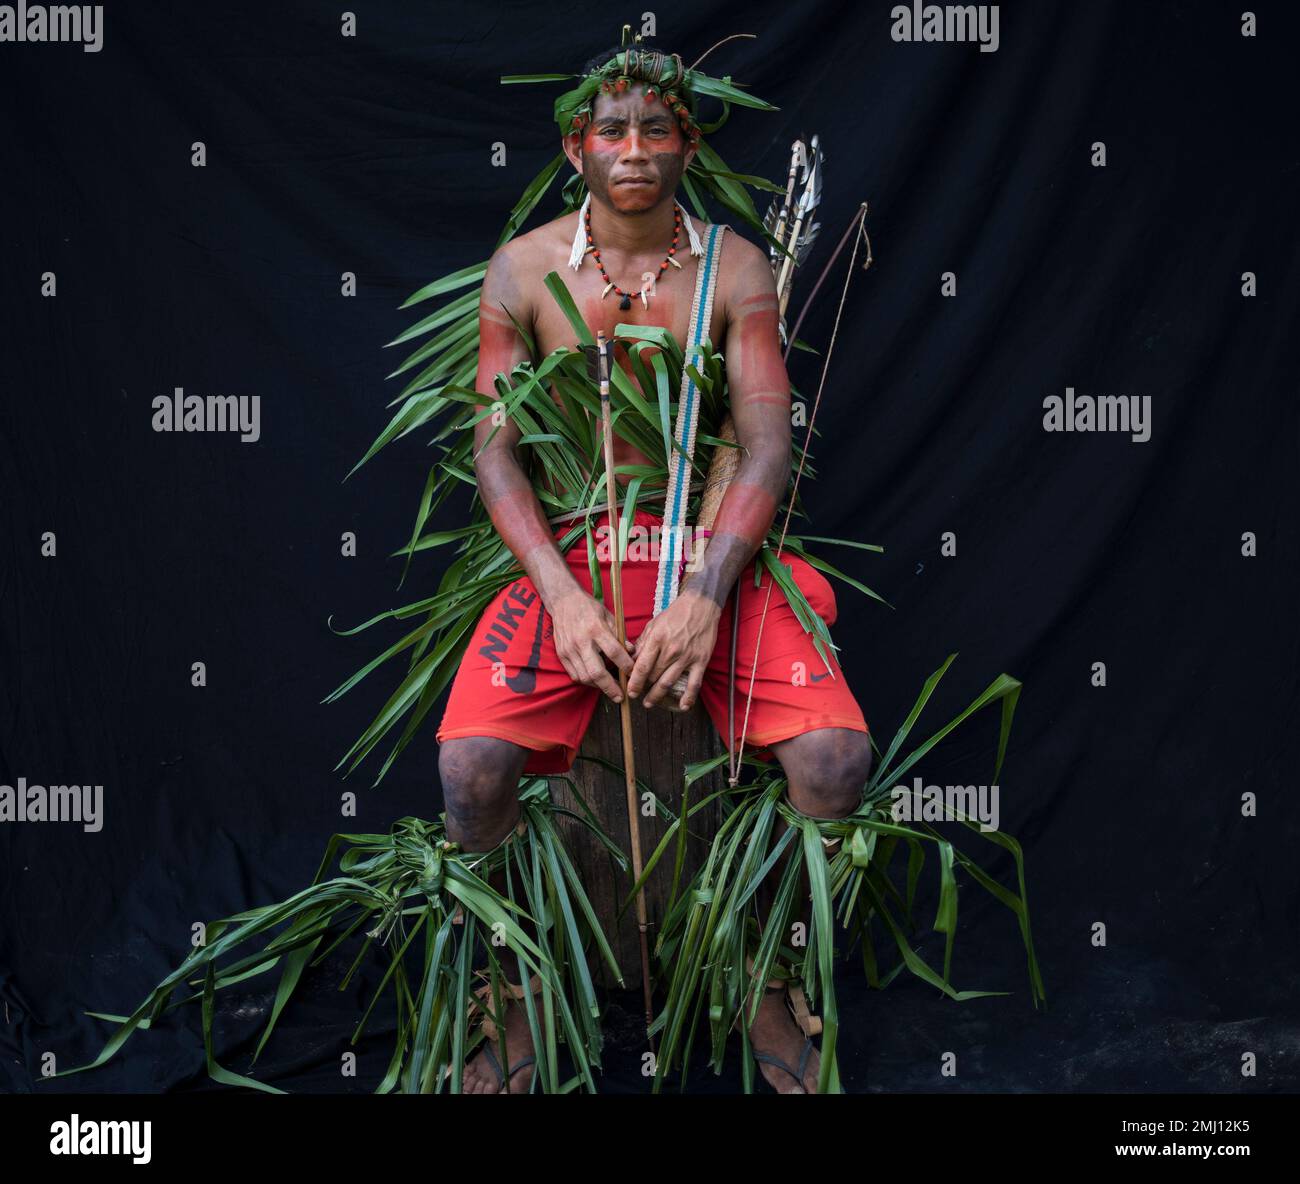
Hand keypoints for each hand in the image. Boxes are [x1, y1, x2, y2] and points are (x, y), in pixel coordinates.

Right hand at [548, 587, 633, 701]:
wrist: (563, 601)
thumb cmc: (589, 608)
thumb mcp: (609, 616)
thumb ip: (620, 636)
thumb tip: (632, 653)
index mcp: (596, 629)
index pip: (614, 652)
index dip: (625, 666)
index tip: (633, 674)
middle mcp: (581, 641)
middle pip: (597, 671)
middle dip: (610, 687)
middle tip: (620, 696)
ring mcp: (569, 649)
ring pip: (585, 677)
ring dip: (599, 687)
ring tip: (610, 690)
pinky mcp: (562, 654)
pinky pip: (574, 675)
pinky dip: (586, 681)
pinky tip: (595, 682)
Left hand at [627, 591, 721, 709]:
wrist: (701, 605)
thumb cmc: (676, 614)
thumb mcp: (654, 624)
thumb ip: (643, 642)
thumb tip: (631, 658)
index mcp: (657, 639)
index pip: (642, 666)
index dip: (634, 682)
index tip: (629, 690)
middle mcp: (671, 650)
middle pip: (653, 676)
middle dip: (643, 688)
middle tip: (637, 695)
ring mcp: (687, 656)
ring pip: (668, 682)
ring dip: (657, 696)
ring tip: (649, 703)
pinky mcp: (701, 661)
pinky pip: (694, 684)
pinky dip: (688, 697)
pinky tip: (683, 706)